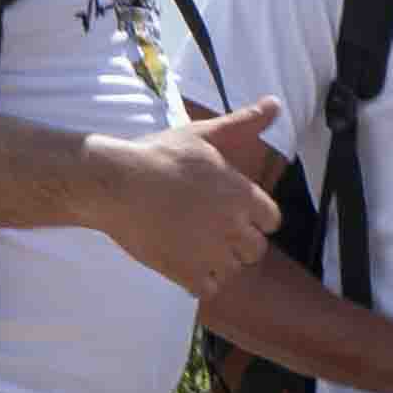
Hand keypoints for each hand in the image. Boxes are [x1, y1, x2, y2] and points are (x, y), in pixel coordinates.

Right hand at [91, 101, 287, 296]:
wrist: (116, 183)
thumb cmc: (158, 156)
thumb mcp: (203, 134)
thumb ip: (243, 123)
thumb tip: (275, 103)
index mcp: (243, 195)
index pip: (271, 221)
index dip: (253, 219)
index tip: (231, 214)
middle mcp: (234, 227)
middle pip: (255, 250)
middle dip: (237, 243)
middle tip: (208, 231)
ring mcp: (212, 253)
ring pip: (232, 270)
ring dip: (217, 262)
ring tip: (191, 244)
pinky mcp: (187, 273)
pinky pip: (209, 289)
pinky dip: (198, 281)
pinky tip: (180, 262)